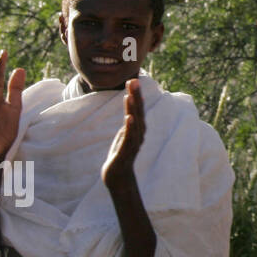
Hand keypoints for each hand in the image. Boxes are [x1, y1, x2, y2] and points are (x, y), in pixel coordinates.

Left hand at [103, 78, 145, 193]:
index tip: (133, 80)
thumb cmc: (121, 155)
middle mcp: (139, 133)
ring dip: (133, 108)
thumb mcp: (124, 136)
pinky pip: (129, 136)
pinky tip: (129, 117)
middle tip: (133, 80)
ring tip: (130, 95)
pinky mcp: (127, 150)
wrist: (118, 176)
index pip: (138, 108)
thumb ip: (128, 124)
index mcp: (137, 128)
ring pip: (135, 122)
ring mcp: (134, 142)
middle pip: (138, 111)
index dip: (136, 94)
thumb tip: (130, 112)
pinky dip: (130, 126)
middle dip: (136, 96)